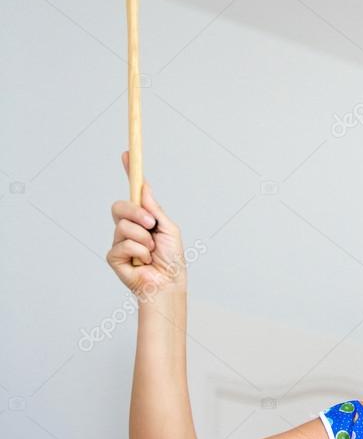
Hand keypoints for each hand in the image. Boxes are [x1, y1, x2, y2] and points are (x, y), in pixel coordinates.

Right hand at [106, 151, 186, 297]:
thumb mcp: (168, 228)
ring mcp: (120, 242)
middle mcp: (130, 227)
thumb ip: (154, 208)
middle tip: (151, 224)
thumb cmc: (172, 259)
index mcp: (144, 217)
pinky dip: (139, 252)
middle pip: (120, 206)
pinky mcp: (114, 258)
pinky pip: (122, 245)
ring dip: (142, 238)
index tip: (126, 154)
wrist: (169, 283)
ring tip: (152, 251)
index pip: (133, 193)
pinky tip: (144, 262)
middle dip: (136, 213)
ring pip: (122, 226)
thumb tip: (144, 186)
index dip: (129, 173)